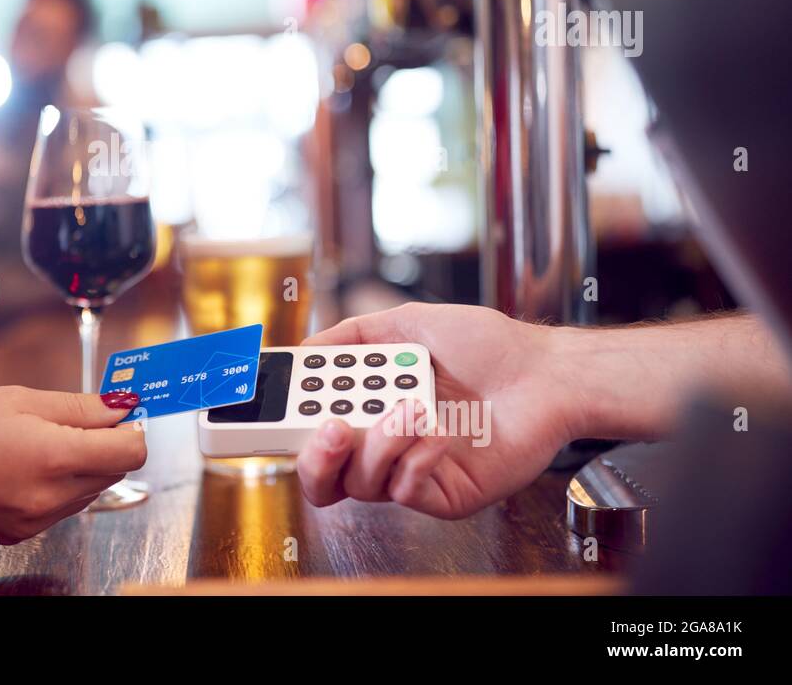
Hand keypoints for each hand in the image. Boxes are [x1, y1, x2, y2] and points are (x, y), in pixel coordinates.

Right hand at [0, 386, 145, 543]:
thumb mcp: (21, 399)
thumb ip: (80, 407)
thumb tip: (123, 405)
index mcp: (54, 458)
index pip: (130, 452)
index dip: (131, 429)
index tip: (118, 413)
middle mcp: (50, 498)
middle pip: (113, 472)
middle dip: (105, 444)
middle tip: (75, 420)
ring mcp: (35, 520)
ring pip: (89, 491)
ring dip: (81, 466)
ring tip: (41, 440)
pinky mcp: (19, 533)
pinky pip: (61, 508)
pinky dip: (57, 486)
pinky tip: (26, 465)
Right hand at [295, 303, 578, 518]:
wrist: (546, 373)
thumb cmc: (489, 348)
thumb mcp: (408, 323)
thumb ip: (351, 336)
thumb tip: (304, 351)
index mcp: (369, 408)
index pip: (312, 431)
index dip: (285, 426)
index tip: (273, 408)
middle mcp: (386, 445)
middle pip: (324, 476)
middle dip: (314, 456)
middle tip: (328, 427)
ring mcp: (413, 472)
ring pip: (361, 483)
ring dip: (379, 444)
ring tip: (410, 407)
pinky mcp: (444, 496)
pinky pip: (406, 492)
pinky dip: (416, 459)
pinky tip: (440, 431)